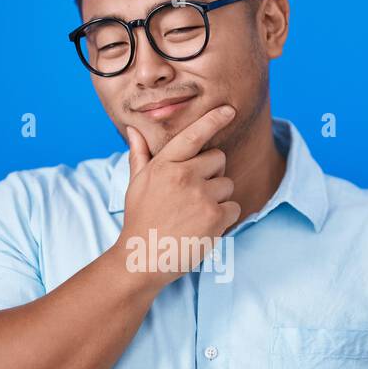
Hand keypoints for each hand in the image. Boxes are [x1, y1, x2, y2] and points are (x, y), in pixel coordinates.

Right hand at [112, 104, 240, 288]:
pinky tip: (204, 227)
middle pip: (219, 159)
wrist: (142, 259)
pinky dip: (225, 218)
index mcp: (164, 165)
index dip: (213, 120)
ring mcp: (201, 196)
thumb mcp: (136, 184)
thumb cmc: (140, 220)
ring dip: (219, 198)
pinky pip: (234, 207)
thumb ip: (140, 155)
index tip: (228, 110)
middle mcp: (183, 176)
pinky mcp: (214, 217)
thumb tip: (134, 129)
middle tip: (195, 194)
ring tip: (196, 214)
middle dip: (213, 173)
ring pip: (227, 184)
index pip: (193, 135)